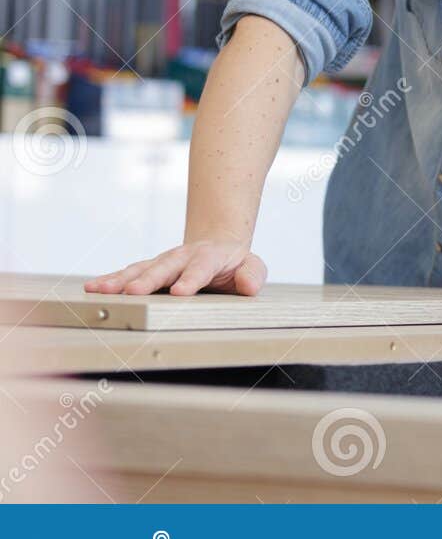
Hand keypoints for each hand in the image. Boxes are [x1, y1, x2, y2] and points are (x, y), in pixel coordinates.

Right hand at [84, 239, 267, 296]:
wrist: (218, 246)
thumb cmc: (234, 263)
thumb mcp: (252, 266)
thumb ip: (252, 275)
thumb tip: (248, 286)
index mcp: (209, 257)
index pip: (201, 268)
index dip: (191, 279)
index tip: (180, 292)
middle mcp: (182, 257)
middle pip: (164, 267)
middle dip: (149, 279)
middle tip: (134, 291)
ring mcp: (163, 262)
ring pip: (141, 269)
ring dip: (121, 280)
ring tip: (101, 290)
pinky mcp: (149, 270)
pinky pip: (128, 274)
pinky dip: (111, 280)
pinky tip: (93, 287)